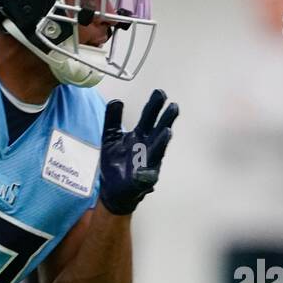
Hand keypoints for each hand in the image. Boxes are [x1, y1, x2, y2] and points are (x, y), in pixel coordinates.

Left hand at [99, 88, 178, 215]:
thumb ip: (112, 120)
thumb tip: (116, 100)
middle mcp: (148, 145)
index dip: (154, 106)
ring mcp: (149, 161)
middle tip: (173, 106)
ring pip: (158, 149)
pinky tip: (151, 163)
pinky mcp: (146, 177)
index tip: (160, 92)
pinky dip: (151, 164)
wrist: (112, 189)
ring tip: (167, 131)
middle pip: (158, 129)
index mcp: (139, 135)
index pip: (148, 117)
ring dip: (162, 140)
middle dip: (165, 119)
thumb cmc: (115, 163)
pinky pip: (149, 170)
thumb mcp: (109, 138)